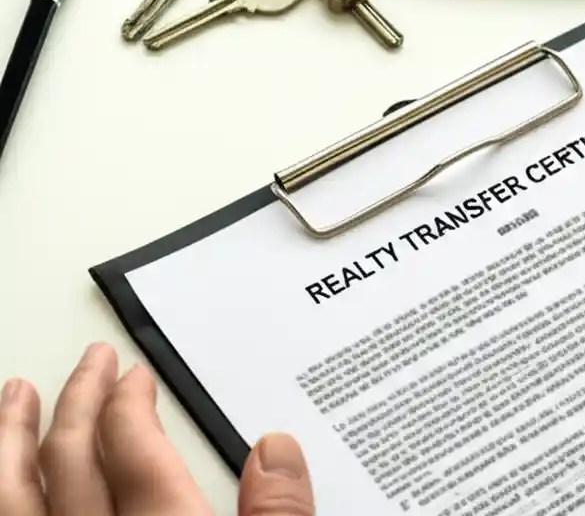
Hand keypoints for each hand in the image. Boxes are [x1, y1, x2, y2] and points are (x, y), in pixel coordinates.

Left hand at [0, 343, 315, 515]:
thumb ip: (278, 513)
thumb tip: (277, 449)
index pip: (133, 448)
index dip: (130, 404)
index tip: (135, 376)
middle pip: (72, 459)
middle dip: (82, 400)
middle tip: (92, 363)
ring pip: (14, 495)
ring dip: (13, 439)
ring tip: (15, 399)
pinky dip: (4, 489)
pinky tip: (5, 476)